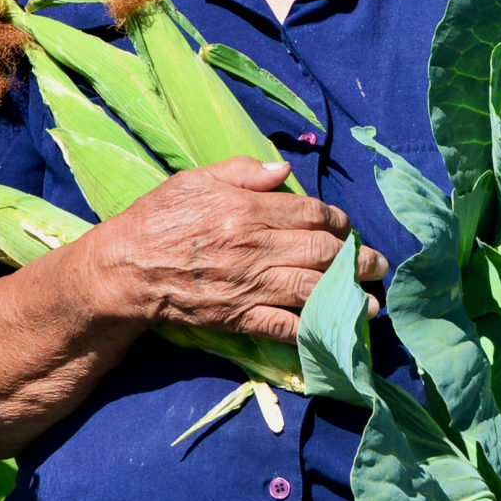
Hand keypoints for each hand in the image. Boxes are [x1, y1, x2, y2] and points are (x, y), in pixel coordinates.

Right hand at [62, 157, 386, 342]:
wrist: (124, 271)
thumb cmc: (155, 219)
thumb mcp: (193, 181)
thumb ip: (240, 172)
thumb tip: (283, 170)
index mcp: (246, 209)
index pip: (310, 212)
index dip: (337, 219)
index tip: (346, 226)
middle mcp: (256, 247)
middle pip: (322, 250)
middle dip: (356, 257)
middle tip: (376, 264)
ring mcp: (250, 285)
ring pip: (314, 289)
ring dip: (350, 296)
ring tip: (372, 302)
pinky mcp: (240, 317)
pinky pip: (286, 325)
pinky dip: (315, 329)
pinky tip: (336, 330)